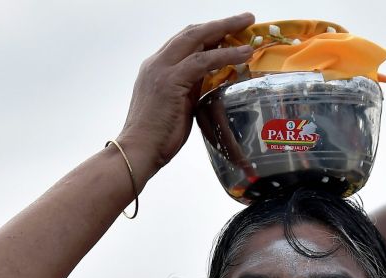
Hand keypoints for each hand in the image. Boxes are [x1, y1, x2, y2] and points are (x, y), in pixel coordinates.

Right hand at [116, 13, 253, 181]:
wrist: (138, 151)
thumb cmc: (157, 136)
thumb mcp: (176, 105)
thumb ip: (189, 88)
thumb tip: (209, 79)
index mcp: (156, 68)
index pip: (184, 41)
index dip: (208, 33)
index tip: (228, 31)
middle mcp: (157, 63)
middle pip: (192, 33)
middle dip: (220, 24)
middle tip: (244, 19)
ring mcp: (162, 70)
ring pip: (198, 39)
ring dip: (226, 29)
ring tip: (247, 24)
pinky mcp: (171, 81)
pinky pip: (203, 61)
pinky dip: (226, 54)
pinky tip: (243, 53)